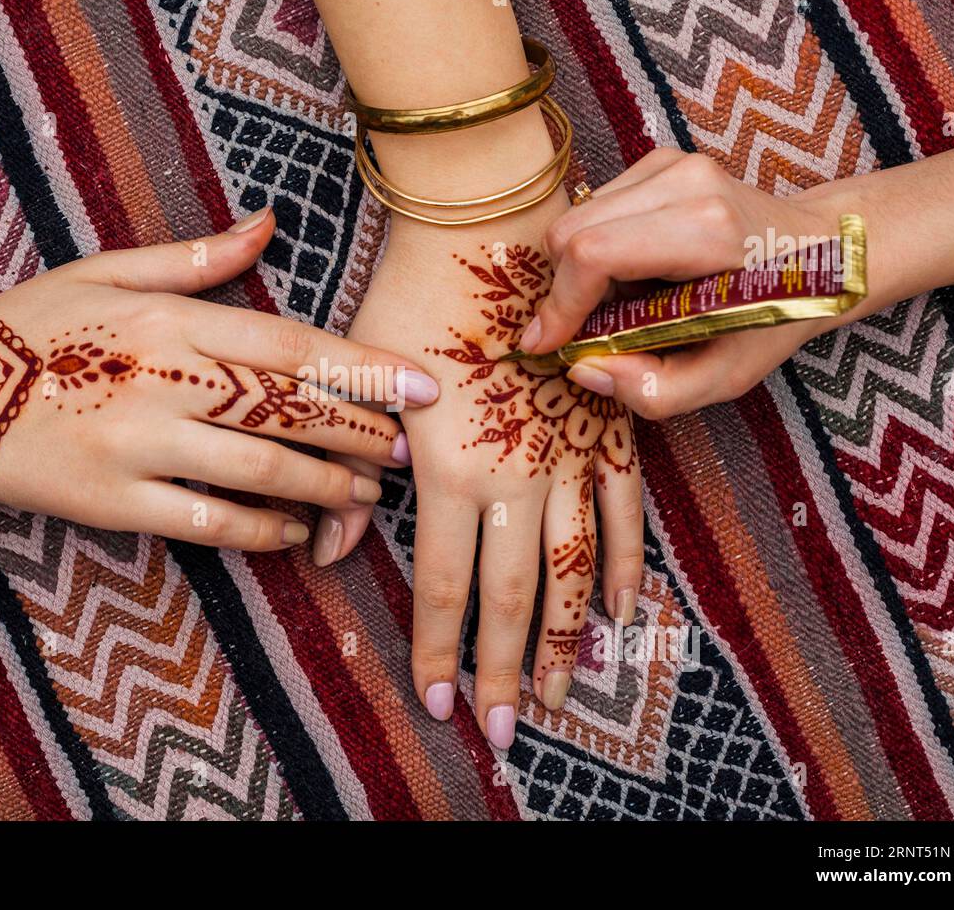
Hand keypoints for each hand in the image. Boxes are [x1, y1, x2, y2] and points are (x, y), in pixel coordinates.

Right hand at [0, 209, 437, 547]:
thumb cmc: (34, 327)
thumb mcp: (107, 270)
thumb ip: (198, 257)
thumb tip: (269, 223)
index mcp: (168, 319)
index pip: (290, 345)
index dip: (364, 368)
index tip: (421, 387)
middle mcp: (163, 380)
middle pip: (289, 407)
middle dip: (361, 430)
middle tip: (407, 449)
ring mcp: (140, 445)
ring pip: (261, 468)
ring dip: (327, 483)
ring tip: (367, 494)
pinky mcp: (118, 502)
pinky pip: (210, 521)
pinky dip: (263, 529)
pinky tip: (298, 530)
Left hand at [315, 195, 642, 743]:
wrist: (489, 222)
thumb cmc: (410, 293)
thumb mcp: (356, 381)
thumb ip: (345, 474)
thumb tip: (327, 554)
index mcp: (447, 469)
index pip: (446, 585)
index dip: (443, 650)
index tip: (441, 701)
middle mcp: (512, 476)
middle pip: (513, 597)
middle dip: (506, 671)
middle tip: (502, 731)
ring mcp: (567, 454)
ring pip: (573, 569)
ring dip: (566, 639)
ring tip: (560, 693)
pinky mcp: (604, 427)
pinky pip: (624, 510)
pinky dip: (626, 564)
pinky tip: (623, 611)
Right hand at [520, 148, 843, 417]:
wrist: (827, 252)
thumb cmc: (778, 316)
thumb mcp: (727, 377)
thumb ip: (655, 391)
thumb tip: (583, 368)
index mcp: (706, 230)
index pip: (593, 253)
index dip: (559, 305)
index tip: (544, 346)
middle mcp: (685, 182)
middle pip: (571, 232)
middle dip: (563, 290)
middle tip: (586, 331)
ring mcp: (671, 164)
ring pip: (575, 217)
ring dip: (577, 270)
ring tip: (619, 303)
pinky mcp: (661, 161)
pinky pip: (594, 207)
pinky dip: (594, 248)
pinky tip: (633, 274)